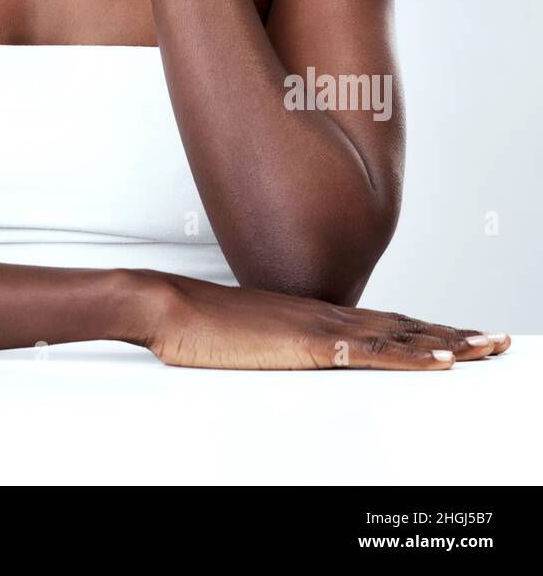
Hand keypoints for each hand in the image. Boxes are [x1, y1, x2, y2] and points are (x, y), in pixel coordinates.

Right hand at [131, 271, 510, 369]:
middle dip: (454, 334)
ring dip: (450, 343)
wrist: (169, 306)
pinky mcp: (309, 343)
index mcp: (314, 314)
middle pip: (405, 325)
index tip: (461, 337)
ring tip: (488, 348)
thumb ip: (278, 342)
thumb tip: (293, 355)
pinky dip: (413, 355)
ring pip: (401, 335)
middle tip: (497, 339)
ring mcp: (320, 326)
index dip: (426, 330)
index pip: (385, 324)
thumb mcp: (250, 338)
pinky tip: (442, 360)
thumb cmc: (199, 326)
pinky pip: (372, 352)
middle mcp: (326, 313)